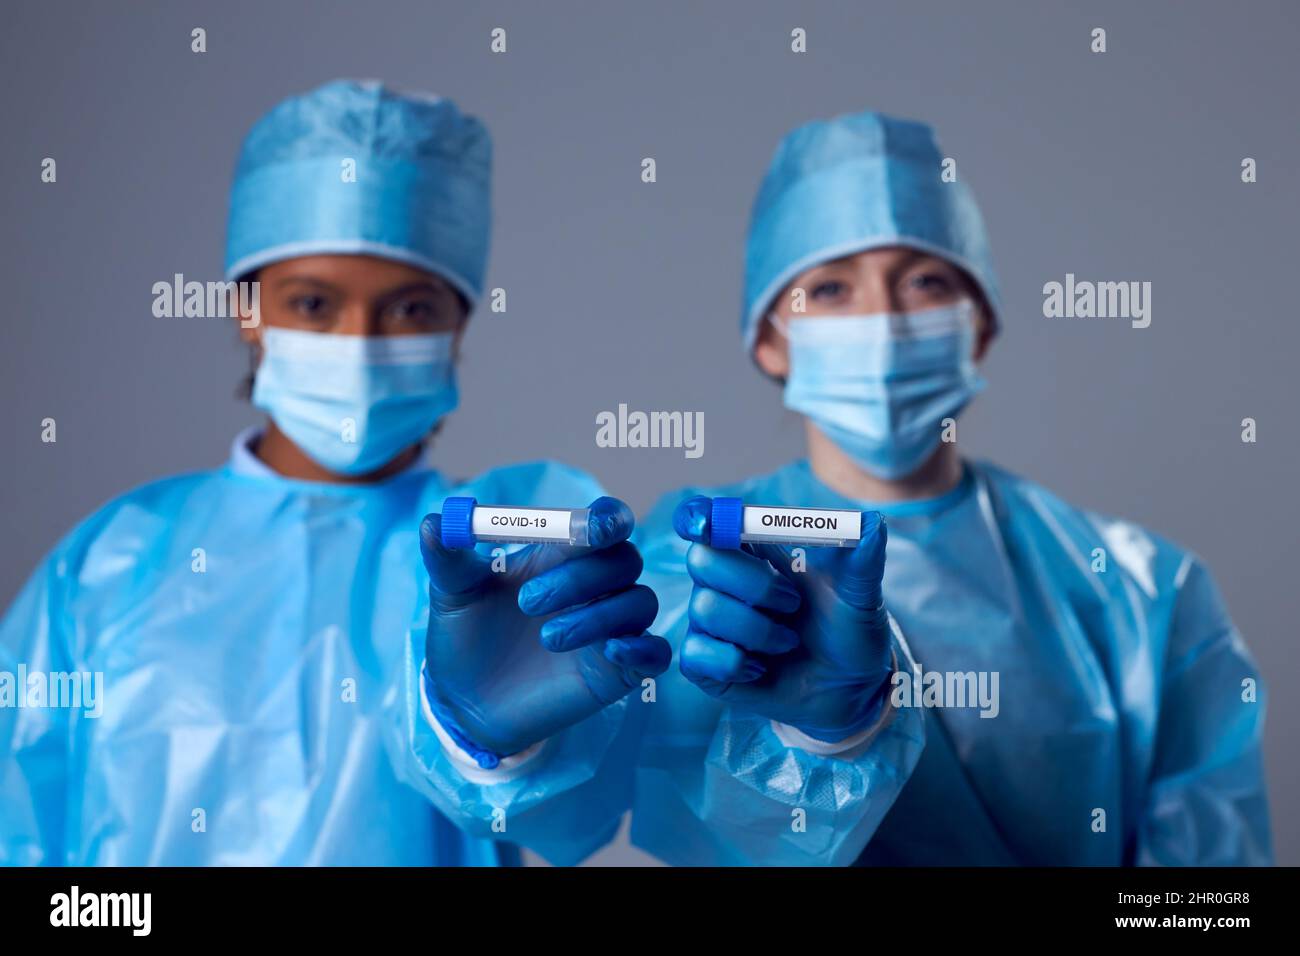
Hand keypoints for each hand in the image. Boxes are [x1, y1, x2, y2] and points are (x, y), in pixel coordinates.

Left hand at [421, 496, 670, 759]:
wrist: (464, 703)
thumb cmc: (465, 637)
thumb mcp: (451, 593)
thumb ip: (447, 556)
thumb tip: (436, 522)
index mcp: (561, 555)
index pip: (604, 522)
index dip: (607, 520)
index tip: (595, 528)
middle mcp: (595, 587)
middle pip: (624, 559)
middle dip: (582, 576)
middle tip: (528, 602)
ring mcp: (611, 628)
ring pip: (640, 602)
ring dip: (599, 615)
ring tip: (547, 640)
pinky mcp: (619, 671)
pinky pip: (656, 653)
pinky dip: (643, 648)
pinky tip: (609, 652)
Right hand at [672, 495, 893, 742]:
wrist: (848, 691)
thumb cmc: (848, 632)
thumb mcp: (861, 596)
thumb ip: (863, 560)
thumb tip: (874, 524)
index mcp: (758, 550)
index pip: (713, 520)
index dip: (701, 516)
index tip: (705, 524)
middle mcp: (727, 581)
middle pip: (702, 559)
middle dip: (753, 583)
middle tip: (793, 603)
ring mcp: (713, 622)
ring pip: (705, 608)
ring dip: (757, 630)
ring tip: (789, 642)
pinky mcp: (705, 662)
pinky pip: (697, 653)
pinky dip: (735, 663)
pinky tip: (760, 669)